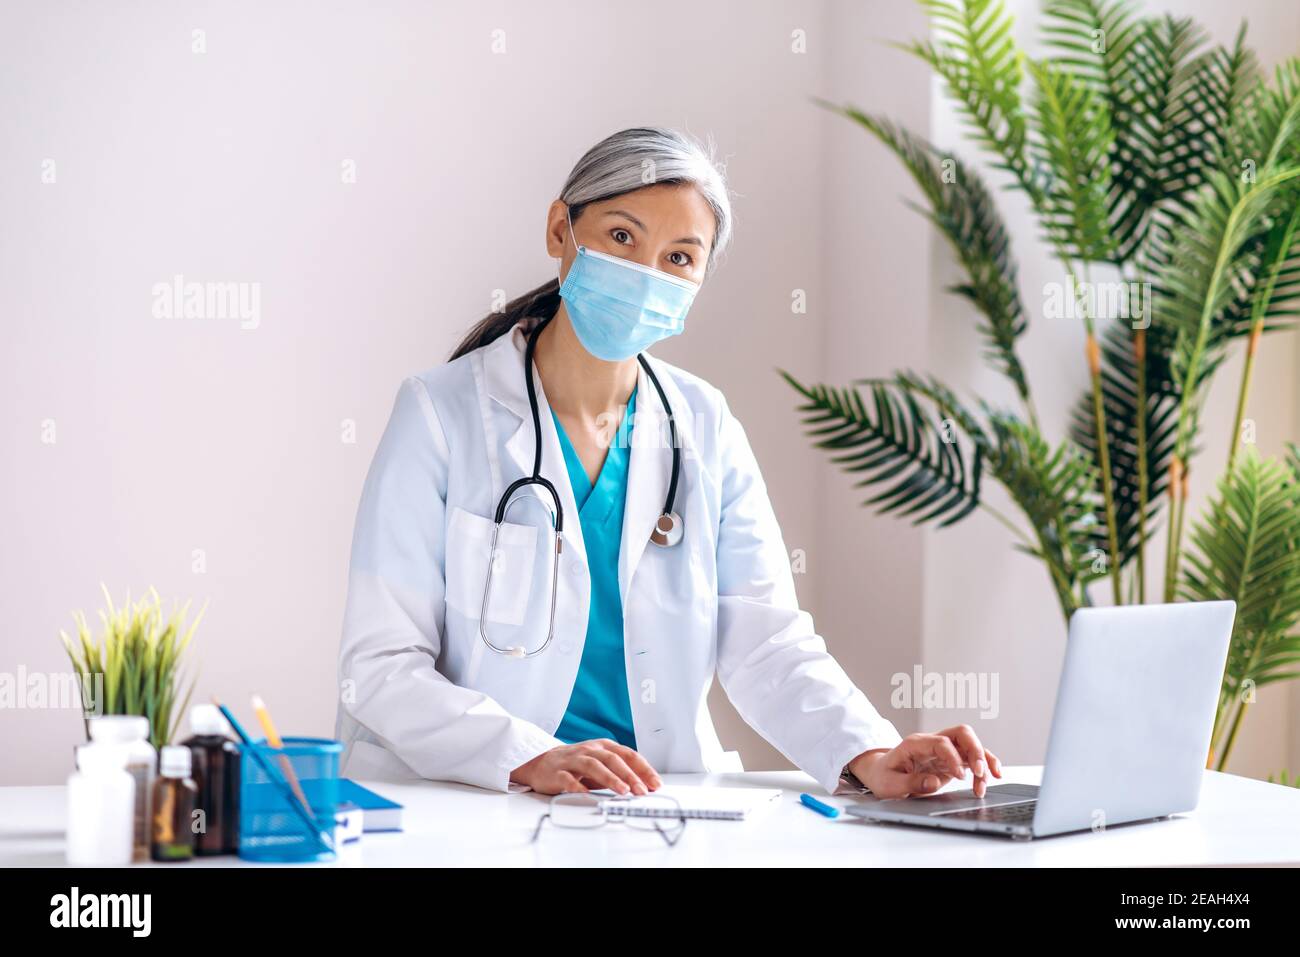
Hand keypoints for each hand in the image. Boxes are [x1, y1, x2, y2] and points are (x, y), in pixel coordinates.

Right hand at [511, 739, 662, 795]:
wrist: (542, 763)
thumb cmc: (576, 765)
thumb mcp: (601, 765)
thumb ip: (620, 773)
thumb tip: (644, 786)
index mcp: (603, 747)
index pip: (628, 754)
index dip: (643, 769)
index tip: (655, 783)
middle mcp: (590, 750)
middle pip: (613, 759)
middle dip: (630, 775)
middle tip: (642, 790)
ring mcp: (573, 760)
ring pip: (594, 765)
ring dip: (610, 778)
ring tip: (623, 791)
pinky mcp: (558, 772)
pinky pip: (568, 778)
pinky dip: (578, 786)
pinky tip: (587, 794)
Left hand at [850, 725, 1002, 798]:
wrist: (881, 775)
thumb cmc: (884, 776)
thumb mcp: (890, 784)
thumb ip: (910, 783)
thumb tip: (933, 782)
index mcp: (915, 743)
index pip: (941, 742)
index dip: (953, 758)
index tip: (959, 777)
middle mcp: (933, 743)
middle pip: (961, 733)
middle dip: (975, 751)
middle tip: (979, 773)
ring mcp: (944, 751)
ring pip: (971, 745)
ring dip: (983, 762)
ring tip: (983, 785)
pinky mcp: (951, 762)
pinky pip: (972, 759)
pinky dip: (984, 766)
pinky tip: (992, 777)